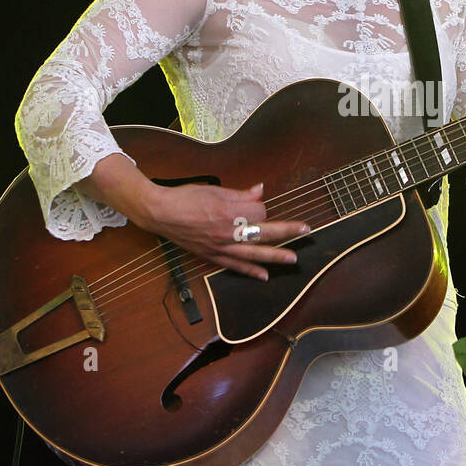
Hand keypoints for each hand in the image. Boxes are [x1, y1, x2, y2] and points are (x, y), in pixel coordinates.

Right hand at [133, 181, 309, 280]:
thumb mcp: (215, 190)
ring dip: (275, 256)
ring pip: (253, 254)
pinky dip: (250, 272)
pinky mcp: (212, 256)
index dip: (260, 206)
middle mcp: (227, 232)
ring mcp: (220, 247)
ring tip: (293, 259)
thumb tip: (260, 191)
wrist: (159, 213)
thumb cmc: (185, 197)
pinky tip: (264, 276)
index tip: (254, 202)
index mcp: (229, 212)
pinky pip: (235, 266)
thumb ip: (240, 194)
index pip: (258, 211)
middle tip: (305, 230)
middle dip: (286, 231)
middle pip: (264, 233)